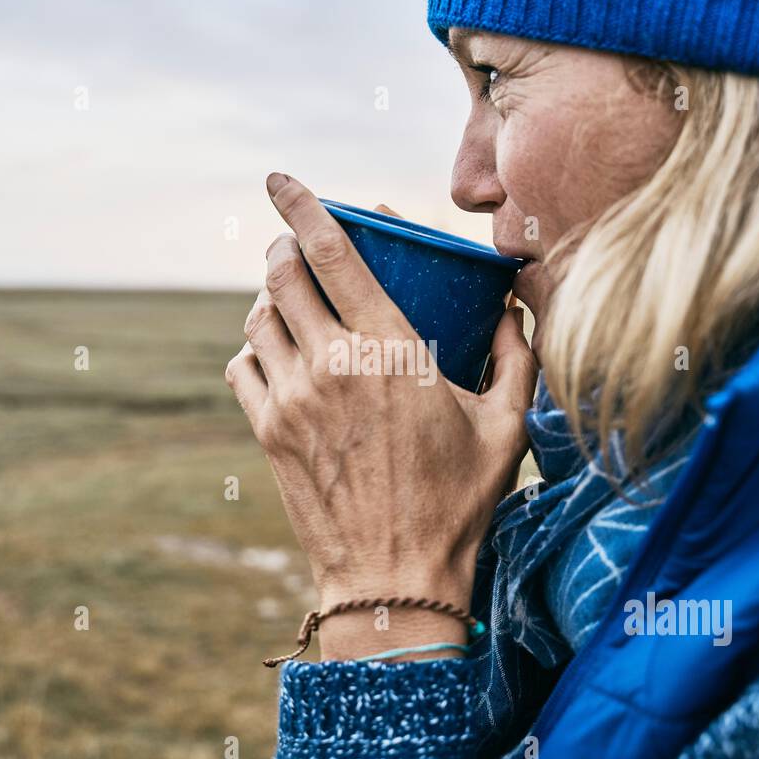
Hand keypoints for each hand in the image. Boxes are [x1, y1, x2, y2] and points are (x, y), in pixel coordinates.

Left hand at [225, 173, 537, 659]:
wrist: (394, 580)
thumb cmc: (458, 504)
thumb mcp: (507, 428)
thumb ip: (517, 358)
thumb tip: (515, 309)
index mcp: (390, 350)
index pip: (331, 252)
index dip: (302, 203)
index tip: (282, 178)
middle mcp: (332, 365)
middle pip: (282, 273)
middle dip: (285, 245)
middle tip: (300, 245)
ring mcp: (292, 400)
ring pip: (258, 317)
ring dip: (272, 297)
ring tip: (295, 301)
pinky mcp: (268, 433)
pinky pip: (241, 366)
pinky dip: (254, 349)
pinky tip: (279, 357)